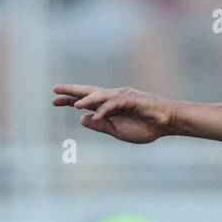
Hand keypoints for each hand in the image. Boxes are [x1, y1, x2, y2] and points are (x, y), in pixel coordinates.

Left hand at [53, 84, 175, 142]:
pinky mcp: (131, 99)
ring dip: (86, 99)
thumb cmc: (145, 126)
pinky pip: (114, 104)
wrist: (167, 123)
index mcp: (109, 106)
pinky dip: (104, 109)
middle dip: (72, 91)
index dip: (70, 100)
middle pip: (89, 92)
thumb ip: (101, 125)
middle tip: (55, 89)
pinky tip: (95, 115)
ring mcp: (122, 96)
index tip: (54, 101)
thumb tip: (82, 119)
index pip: (86, 100)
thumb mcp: (118, 131)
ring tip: (73, 104)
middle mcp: (113, 97)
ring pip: (100, 95)